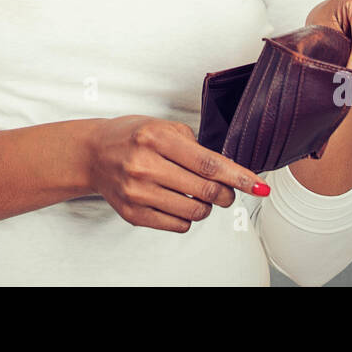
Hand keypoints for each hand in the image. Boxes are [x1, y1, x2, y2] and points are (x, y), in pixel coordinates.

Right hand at [85, 116, 270, 232]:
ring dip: (205, 205)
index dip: (239, 176)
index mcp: (155, 139)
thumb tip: (228, 170)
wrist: (93, 154)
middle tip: (227, 191)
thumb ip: (194, 145)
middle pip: (206, 191)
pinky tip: (177, 201)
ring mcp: (137, 192)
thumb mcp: (161, 126)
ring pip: (195, 212)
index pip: (208, 163)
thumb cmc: (131, 137)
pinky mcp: (133, 214)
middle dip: (227, 194)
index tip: (259, 185)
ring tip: (194, 193)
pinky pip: (177, 225)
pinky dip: (186, 216)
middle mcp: (145, 165)